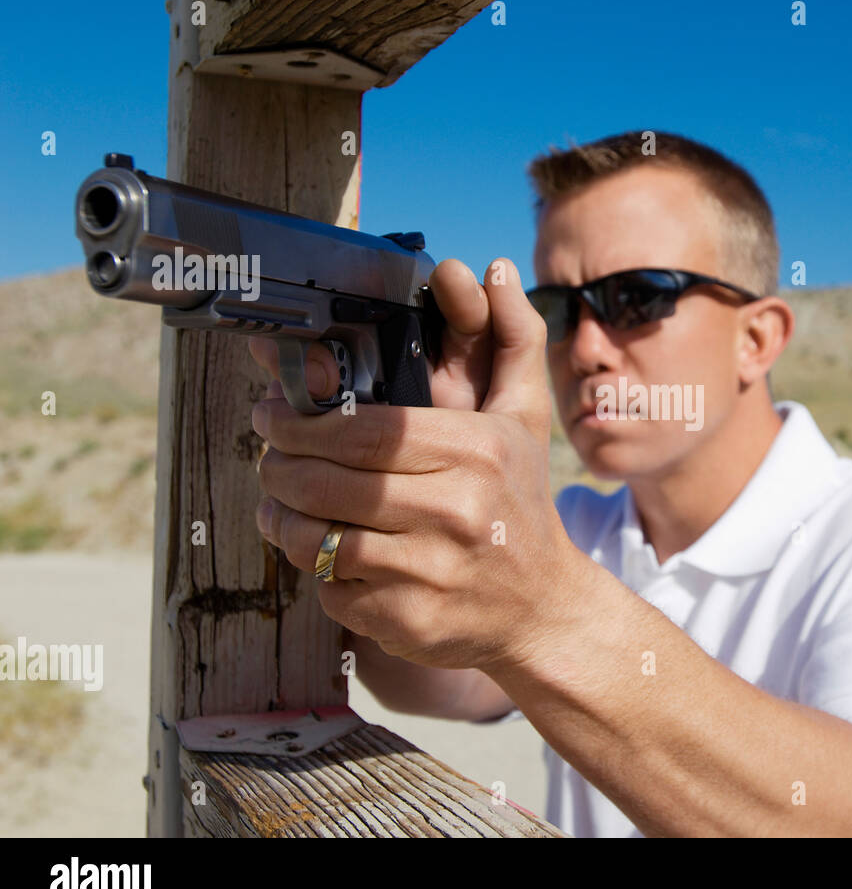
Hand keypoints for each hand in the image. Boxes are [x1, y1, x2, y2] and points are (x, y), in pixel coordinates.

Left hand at [248, 257, 583, 672]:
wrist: (544, 609)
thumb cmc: (521, 504)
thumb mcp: (524, 420)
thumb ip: (511, 340)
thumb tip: (493, 267)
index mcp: (475, 452)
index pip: (362, 432)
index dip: (299, 423)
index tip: (270, 415)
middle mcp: (455, 511)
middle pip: (327, 483)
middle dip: (278, 468)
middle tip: (269, 459)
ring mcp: (430, 572)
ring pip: (317, 540)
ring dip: (283, 522)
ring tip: (280, 508)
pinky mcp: (408, 621)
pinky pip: (331, 589)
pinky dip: (317, 572)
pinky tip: (328, 556)